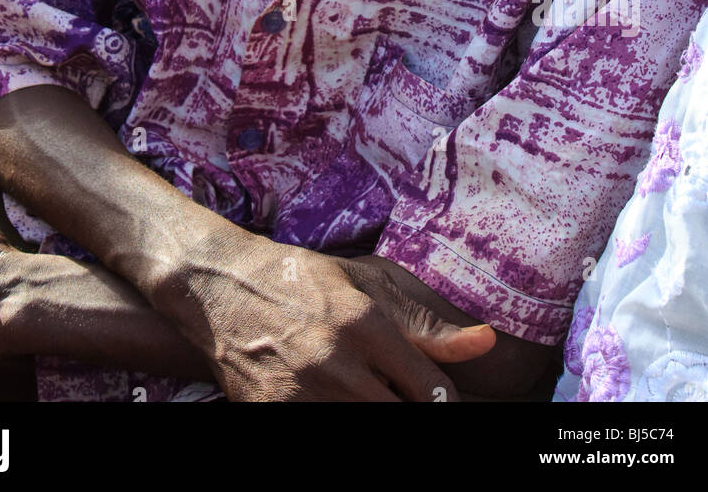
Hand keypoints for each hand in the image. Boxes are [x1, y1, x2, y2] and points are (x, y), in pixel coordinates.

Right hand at [152, 232, 494, 401]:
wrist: (221, 287)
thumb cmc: (301, 280)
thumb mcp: (364, 284)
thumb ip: (424, 322)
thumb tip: (486, 343)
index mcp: (364, 324)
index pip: (429, 389)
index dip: (442, 401)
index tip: (438, 400)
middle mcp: (336, 363)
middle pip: (399, 415)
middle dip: (410, 409)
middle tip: (404, 397)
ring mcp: (302, 394)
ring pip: (365, 425)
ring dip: (374, 411)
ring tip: (365, 391)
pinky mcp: (273, 413)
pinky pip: (323, 427)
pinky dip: (335, 416)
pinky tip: (336, 398)